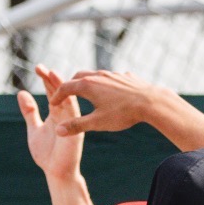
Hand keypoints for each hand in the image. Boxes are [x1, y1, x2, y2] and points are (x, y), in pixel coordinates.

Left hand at [20, 65, 85, 182]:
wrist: (56, 173)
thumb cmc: (47, 153)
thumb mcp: (34, 129)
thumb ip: (30, 112)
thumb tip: (21, 93)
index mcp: (56, 113)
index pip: (51, 92)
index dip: (45, 80)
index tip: (38, 67)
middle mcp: (65, 115)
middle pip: (60, 93)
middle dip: (51, 79)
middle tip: (41, 67)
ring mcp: (72, 122)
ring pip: (68, 100)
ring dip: (61, 88)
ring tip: (53, 73)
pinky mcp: (76, 131)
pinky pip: (74, 115)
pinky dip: (69, 103)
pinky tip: (64, 94)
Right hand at [46, 69, 169, 135]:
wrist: (151, 101)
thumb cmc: (123, 113)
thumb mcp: (97, 123)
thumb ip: (77, 125)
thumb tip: (58, 130)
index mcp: (88, 85)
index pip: (65, 88)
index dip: (57, 96)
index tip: (52, 103)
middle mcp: (98, 75)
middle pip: (78, 77)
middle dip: (70, 85)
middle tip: (66, 95)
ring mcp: (113, 74)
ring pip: (95, 75)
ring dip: (87, 83)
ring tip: (87, 93)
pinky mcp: (125, 76)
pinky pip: (110, 78)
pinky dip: (104, 84)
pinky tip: (109, 93)